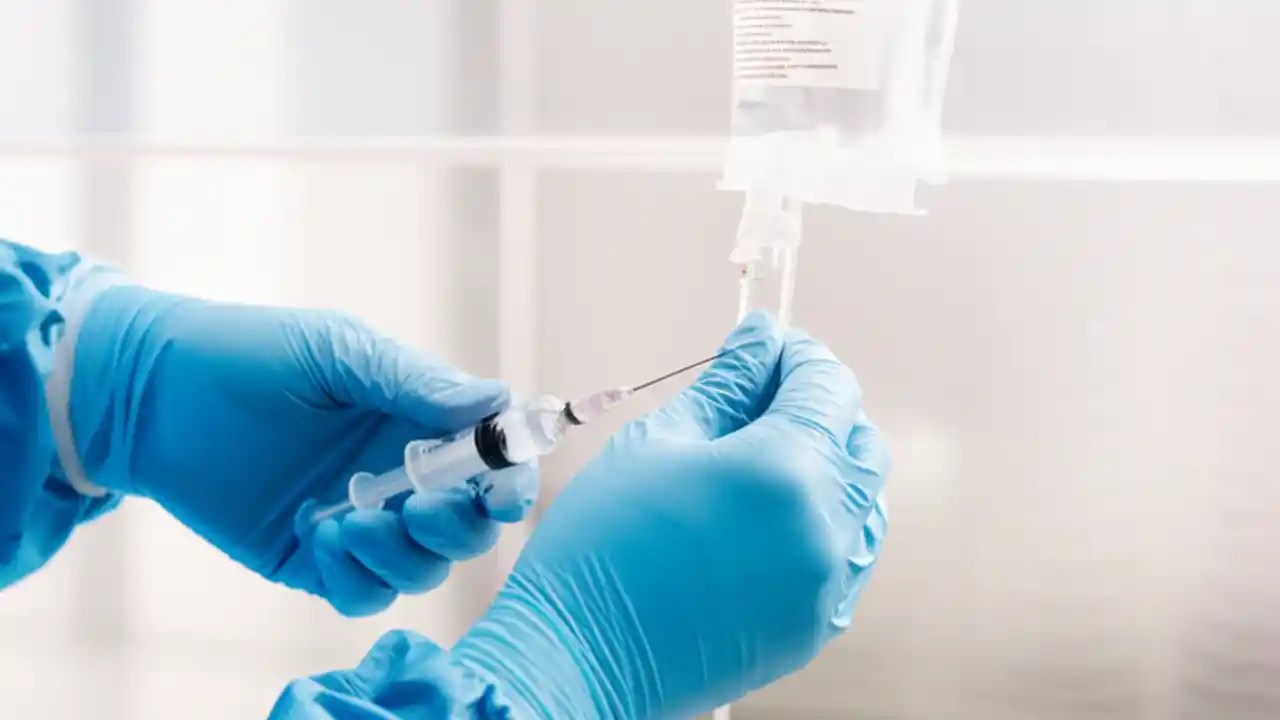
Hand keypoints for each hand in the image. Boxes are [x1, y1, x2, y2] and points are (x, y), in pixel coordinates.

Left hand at [67, 286, 537, 615]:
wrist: (151, 394)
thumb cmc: (251, 354)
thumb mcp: (339, 352)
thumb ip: (416, 382)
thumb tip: (497, 399)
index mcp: (422, 423)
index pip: (493, 465)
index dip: (512, 483)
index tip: (504, 494)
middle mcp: (402, 478)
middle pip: (471, 529)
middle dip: (457, 526)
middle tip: (413, 506)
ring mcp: (361, 522)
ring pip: (422, 569)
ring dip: (401, 552)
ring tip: (347, 517)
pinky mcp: (316, 559)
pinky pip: (363, 594)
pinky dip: (355, 575)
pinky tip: (316, 533)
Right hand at [451, 313, 889, 717]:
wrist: (579, 657)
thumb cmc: (602, 547)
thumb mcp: (657, 443)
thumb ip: (726, 384)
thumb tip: (760, 339)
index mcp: (785, 471)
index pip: (827, 385)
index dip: (797, 354)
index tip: (765, 347)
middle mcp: (824, 528)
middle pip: (859, 437)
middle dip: (818, 403)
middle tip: (759, 395)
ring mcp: (827, 583)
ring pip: (863, 497)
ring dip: (827, 461)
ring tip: (760, 457)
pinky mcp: (814, 624)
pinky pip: (846, 552)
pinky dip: (822, 518)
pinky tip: (766, 514)